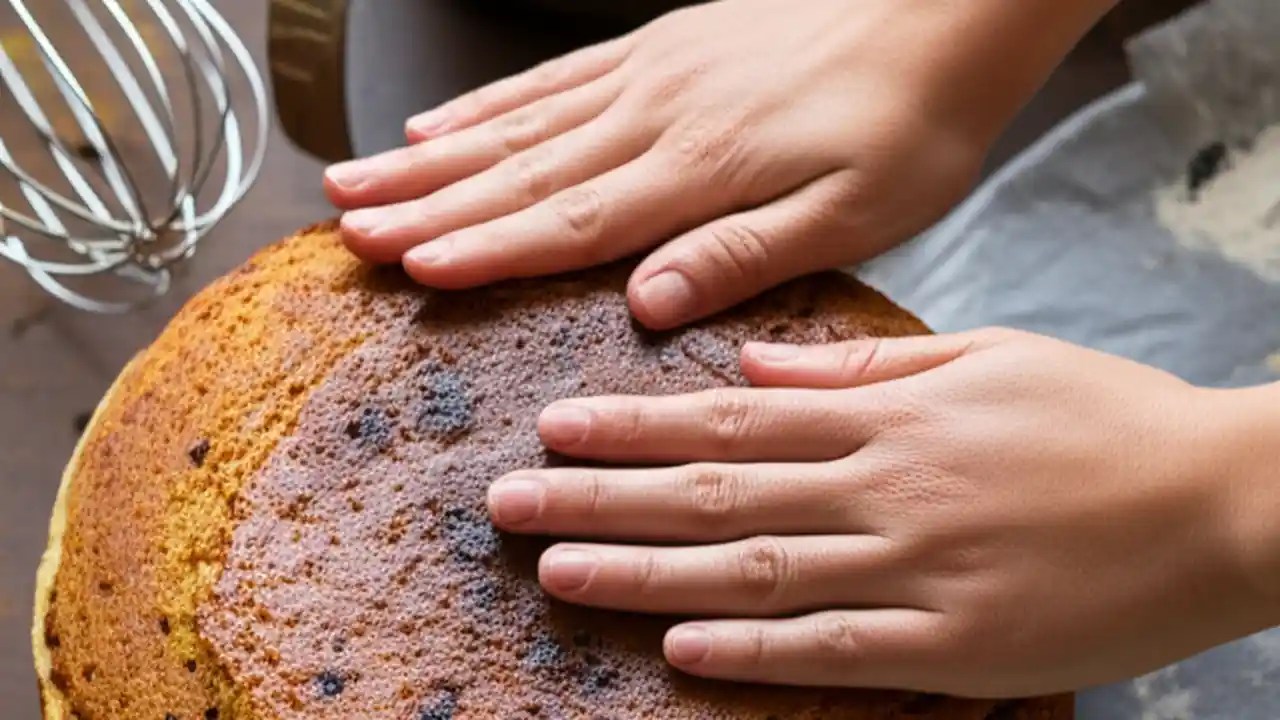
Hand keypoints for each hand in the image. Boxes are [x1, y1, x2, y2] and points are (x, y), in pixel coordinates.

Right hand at [326, 0, 1111, 328]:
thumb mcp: (853, 215)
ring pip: (522, 122)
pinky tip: (445, 119)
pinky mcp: (660, 46)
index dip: (485, 247)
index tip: (409, 267)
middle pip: (521, 169)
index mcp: (697, 170)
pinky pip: (557, 77)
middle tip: (346, 223)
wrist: (944, 12)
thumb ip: (743, 257)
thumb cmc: (909, 126)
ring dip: (435, 153)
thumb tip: (647, 304)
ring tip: (360, 174)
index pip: (569, 221)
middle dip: (427, 200)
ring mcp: (650, 74)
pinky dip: (493, 101)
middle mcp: (654, 117)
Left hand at [486, 329, 1279, 696]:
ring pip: (749, 570)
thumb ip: (865, 364)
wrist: (1222, 501)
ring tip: (556, 574)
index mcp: (886, 417)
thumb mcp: (988, 358)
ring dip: (643, 574)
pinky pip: (833, 651)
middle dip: (600, 499)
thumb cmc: (1104, 420)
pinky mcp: (953, 645)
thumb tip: (758, 356)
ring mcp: (912, 570)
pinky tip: (677, 650)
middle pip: (713, 492)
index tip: (554, 428)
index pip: (728, 417)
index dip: (632, 424)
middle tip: (509, 505)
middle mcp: (881, 488)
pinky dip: (752, 653)